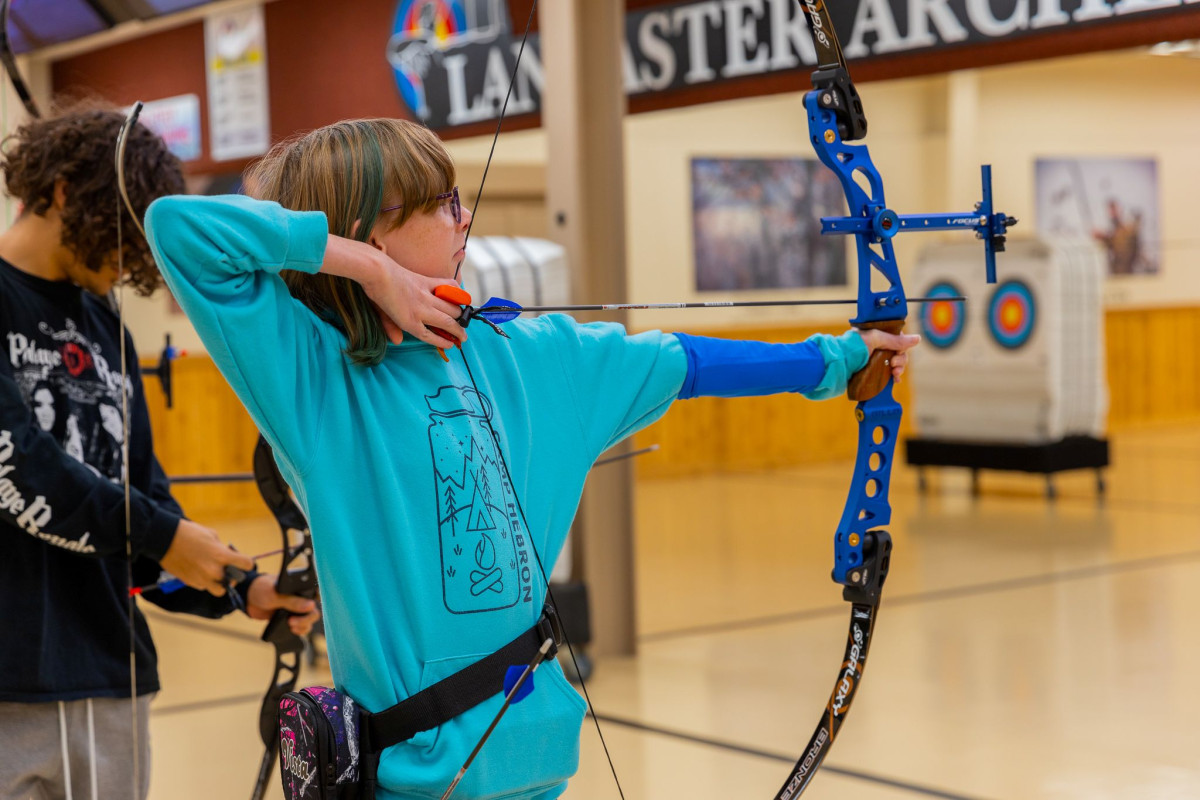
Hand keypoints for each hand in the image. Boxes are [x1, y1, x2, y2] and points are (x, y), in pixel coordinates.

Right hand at [159, 519, 254, 596]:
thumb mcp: (212, 535)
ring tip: (213, 573)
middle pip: (233, 582)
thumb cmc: (190, 533)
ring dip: (219, 583)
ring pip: (218, 590)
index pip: (246, 564)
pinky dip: (205, 581)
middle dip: (232, 575)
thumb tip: (226, 554)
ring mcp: (201, 579)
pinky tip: (199, 570)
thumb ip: (222, 548)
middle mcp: (213, 570)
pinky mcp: (190, 582)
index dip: (247, 563)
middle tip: (227, 568)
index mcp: (221, 556)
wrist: (164, 539)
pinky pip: (204, 586)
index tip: (244, 561)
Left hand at [244, 574, 320, 635]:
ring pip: (309, 620)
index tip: (309, 609)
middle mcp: (301, 597)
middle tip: (292, 621)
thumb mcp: (275, 594)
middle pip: (314, 610)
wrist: (249, 599)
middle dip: (306, 618)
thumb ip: (292, 601)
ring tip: (291, 626)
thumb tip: (311, 606)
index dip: (317, 602)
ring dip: (303, 626)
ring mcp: (297, 609)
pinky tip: (292, 630)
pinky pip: (302, 626)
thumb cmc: (262, 589)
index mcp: (300, 586)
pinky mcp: (292, 618)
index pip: (317, 593)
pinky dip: (299, 630)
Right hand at [321, 235, 467, 349]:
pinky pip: (430, 334)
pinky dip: (441, 340)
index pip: (450, 287)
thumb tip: (398, 340)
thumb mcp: (392, 286)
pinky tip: (449, 344)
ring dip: (458, 331)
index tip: (463, 303)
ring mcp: (421, 309)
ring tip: (463, 338)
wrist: (375, 270)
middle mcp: (428, 296)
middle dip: (461, 317)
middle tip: (464, 324)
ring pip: (448, 321)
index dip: (459, 296)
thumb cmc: (380, 272)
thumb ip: (400, 304)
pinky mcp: (411, 321)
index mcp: (425, 282)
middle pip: (453, 307)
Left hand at [856, 328, 920, 380]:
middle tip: (894, 365)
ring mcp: (874, 361)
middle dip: (900, 360)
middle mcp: (876, 347)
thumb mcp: (876, 338)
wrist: (837, 364)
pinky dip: (893, 378)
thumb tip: (917, 339)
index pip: (897, 340)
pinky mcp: (872, 373)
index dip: (901, 347)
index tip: (898, 353)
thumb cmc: (853, 347)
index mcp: (876, 335)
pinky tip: (895, 380)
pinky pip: (887, 375)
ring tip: (895, 374)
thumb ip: (896, 340)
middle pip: (897, 353)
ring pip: (894, 364)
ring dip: (898, 369)